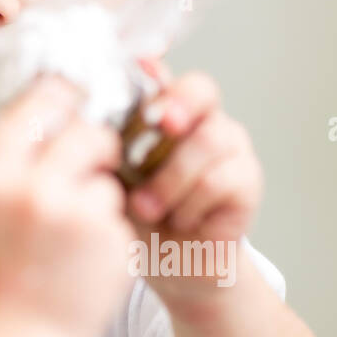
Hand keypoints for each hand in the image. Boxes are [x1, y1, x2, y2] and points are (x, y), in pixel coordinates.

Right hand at [0, 76, 136, 336]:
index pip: (30, 112)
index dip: (53, 95)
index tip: (66, 93)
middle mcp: (34, 192)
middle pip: (84, 133)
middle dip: (92, 140)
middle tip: (91, 154)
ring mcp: (78, 218)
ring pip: (106, 178)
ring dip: (98, 192)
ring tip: (78, 226)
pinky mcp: (113, 244)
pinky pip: (119, 216)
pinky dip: (109, 230)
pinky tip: (87, 257)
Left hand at [126, 63, 263, 307]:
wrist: (170, 267)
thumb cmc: (138, 218)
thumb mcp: (111, 178)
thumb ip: (107, 143)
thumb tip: (88, 114)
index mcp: (164, 113)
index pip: (163, 76)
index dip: (152, 70)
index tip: (140, 69)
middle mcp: (201, 121)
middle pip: (202, 89)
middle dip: (179, 102)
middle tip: (159, 121)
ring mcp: (230, 148)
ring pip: (208, 139)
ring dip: (170, 179)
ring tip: (147, 207)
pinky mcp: (248, 180)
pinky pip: (220, 178)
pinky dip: (191, 203)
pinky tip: (180, 220)